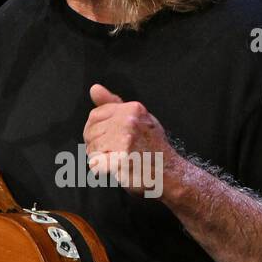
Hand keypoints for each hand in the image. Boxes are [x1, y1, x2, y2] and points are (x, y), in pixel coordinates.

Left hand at [82, 83, 178, 199]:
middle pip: (91, 132)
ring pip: (92, 148)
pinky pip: (96, 164)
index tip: (105, 139)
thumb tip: (94, 88)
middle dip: (95, 145)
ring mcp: (125, 141)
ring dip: (98, 158)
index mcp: (132, 109)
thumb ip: (114, 104)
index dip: (95, 130)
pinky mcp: (121, 160)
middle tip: (111, 153)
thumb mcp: (139, 119)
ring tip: (114, 161)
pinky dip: (101, 170)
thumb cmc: (154, 148)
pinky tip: (114, 169)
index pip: (95, 115)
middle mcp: (129, 122)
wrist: (170, 173)